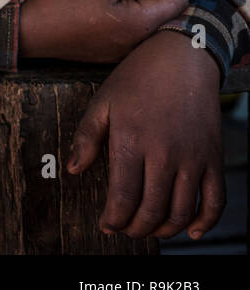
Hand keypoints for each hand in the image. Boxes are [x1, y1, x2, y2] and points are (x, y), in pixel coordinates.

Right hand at [18, 0, 189, 61]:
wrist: (31, 30)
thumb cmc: (69, 1)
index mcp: (144, 24)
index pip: (179, 0)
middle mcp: (139, 42)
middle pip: (163, 10)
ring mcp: (122, 50)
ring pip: (144, 18)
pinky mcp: (105, 51)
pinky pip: (128, 28)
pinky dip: (125, 9)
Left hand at [67, 29, 223, 239]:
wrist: (182, 58)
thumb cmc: (136, 79)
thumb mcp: (102, 102)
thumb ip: (86, 138)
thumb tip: (74, 170)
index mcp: (131, 142)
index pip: (123, 197)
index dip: (114, 219)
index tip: (106, 225)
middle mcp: (164, 154)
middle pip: (151, 210)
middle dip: (136, 228)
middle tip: (126, 229)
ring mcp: (192, 158)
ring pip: (180, 211)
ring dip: (164, 229)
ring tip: (149, 230)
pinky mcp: (213, 157)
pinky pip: (214, 200)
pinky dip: (204, 222)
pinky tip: (189, 231)